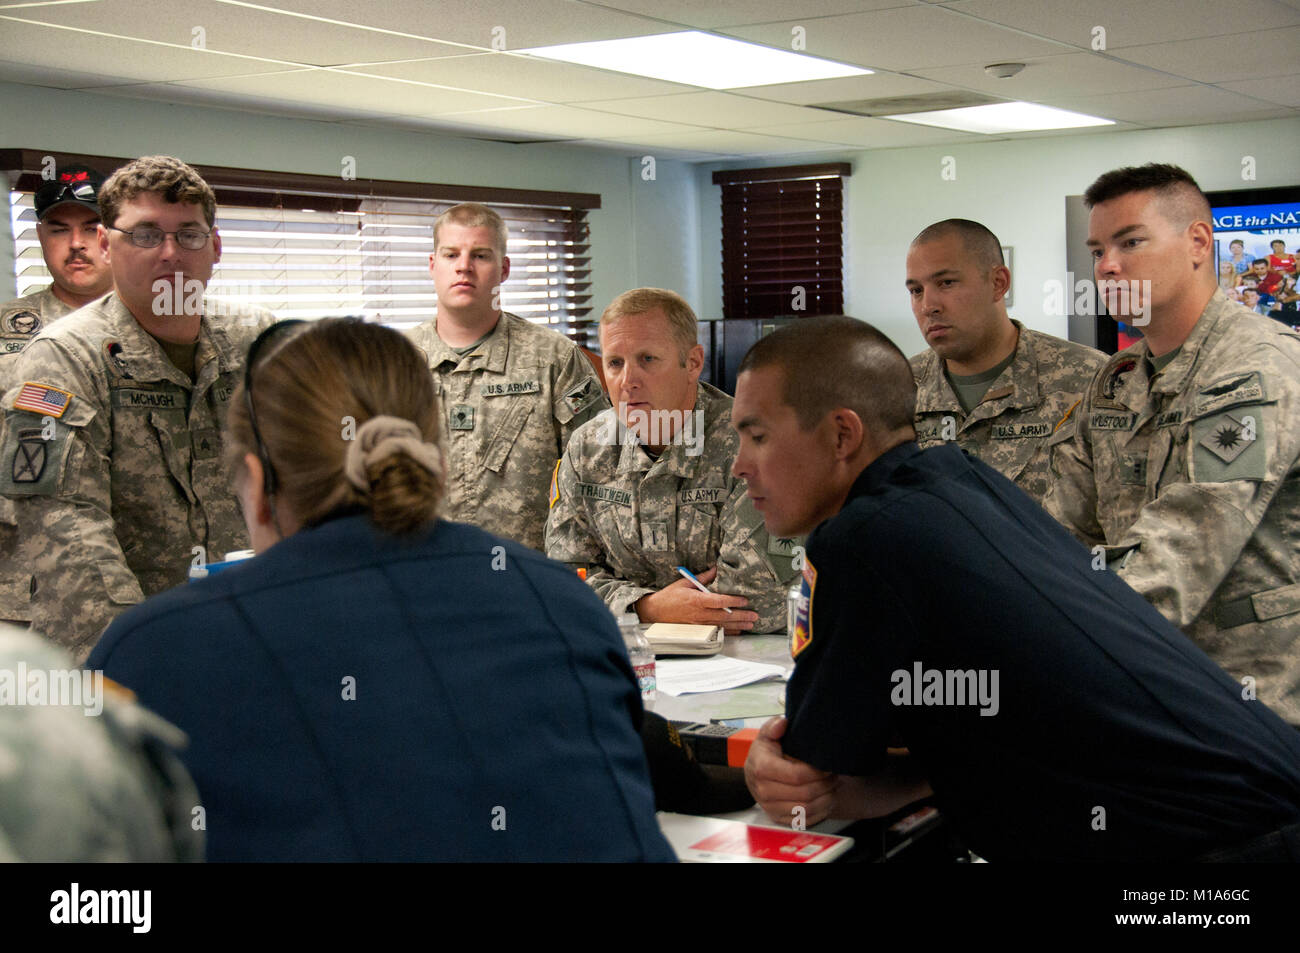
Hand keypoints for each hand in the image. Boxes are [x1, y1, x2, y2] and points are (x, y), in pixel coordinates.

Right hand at [635, 566, 757, 633]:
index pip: (719, 601)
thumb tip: (716, 569)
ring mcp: (699, 624)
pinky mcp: (698, 631)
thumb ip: (702, 578)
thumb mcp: (684, 583)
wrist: (655, 612)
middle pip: (724, 616)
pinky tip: (738, 631)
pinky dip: (728, 633)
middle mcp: (699, 614)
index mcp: (697, 600)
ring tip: (751, 624)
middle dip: (741, 615)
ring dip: (738, 625)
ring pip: (722, 626)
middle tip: (755, 615)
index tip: (745, 600)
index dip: (733, 601)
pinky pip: (716, 632)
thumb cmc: (669, 596)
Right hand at [744, 717, 837, 826]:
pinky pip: (805, 820)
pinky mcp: (779, 819)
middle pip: (805, 794)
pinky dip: (820, 810)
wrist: (755, 773)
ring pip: (807, 809)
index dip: (817, 772)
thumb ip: (773, 727)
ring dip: (825, 798)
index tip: (827, 765)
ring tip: (831, 785)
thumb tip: (782, 723)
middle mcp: (764, 792)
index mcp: (761, 769)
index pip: (797, 775)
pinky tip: (825, 797)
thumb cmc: (765, 753)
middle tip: (833, 774)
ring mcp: (771, 808)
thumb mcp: (766, 735)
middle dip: (825, 784)